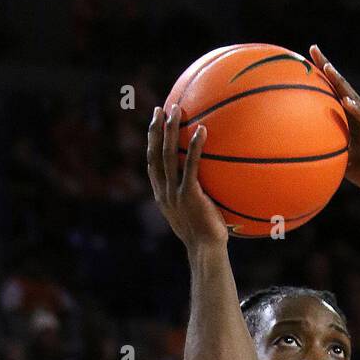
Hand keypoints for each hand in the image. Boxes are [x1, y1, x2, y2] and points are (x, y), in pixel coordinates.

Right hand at [147, 105, 227, 251]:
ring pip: (168, 155)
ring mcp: (175, 193)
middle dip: (156, 129)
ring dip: (170, 130)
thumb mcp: (193, 216)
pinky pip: (191, 165)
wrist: (206, 251)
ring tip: (176, 110)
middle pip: (155, 154)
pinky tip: (201, 130)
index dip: (151, 142)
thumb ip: (194, 199)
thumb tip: (208, 187)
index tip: (155, 124)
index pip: (152, 164)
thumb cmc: (206, 237)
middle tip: (161, 109)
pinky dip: (194, 146)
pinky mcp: (189, 195)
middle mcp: (164, 192)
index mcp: (162, 196)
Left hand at [308, 45, 359, 192]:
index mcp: (350, 119)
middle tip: (313, 49)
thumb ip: (329, 151)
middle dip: (327, 67)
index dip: (321, 78)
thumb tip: (307, 152)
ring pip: (353, 97)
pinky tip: (346, 101)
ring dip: (340, 82)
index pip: (333, 93)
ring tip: (327, 68)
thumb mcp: (343, 160)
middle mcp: (359, 115)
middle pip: (341, 86)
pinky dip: (356, 110)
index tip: (305, 60)